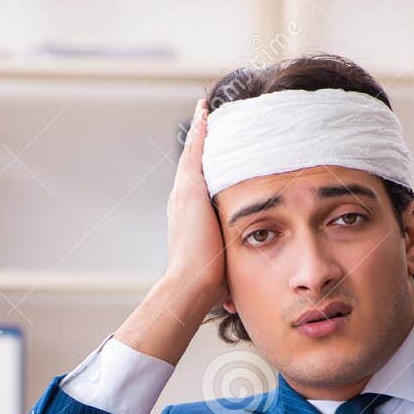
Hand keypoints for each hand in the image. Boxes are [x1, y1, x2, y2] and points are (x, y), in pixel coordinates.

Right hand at [162, 98, 227, 313]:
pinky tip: (207, 111)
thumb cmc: (206, 286)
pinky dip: (201, 131)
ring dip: (201, 131)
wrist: (191, 284)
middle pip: (191, 164)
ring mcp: (183, 193)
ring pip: (193, 154)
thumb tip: (232, 305)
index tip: (212, 153)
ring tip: (209, 109)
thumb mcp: (218, 271)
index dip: (203, 168)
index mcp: (187, 219)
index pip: (196, 186)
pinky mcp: (190, 188)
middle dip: (200, 142)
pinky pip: (196, 151)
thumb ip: (224, 276)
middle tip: (207, 117)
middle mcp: (180, 202)